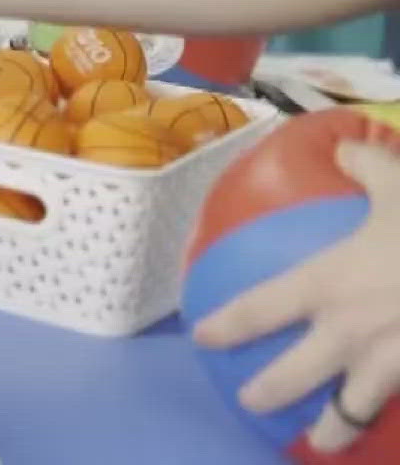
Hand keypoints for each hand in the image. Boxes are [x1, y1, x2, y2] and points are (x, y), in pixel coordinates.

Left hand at [194, 141, 399, 453]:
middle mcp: (352, 329)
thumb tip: (344, 148)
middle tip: (251, 402)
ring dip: (334, 429)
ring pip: (353, 409)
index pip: (260, 309)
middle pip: (294, 375)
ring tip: (323, 442)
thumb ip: (366, 166)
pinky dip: (390, 416)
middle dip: (267, 393)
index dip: (226, 325)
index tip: (202, 337)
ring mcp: (394, 359)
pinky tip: (388, 421)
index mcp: (330, 282)